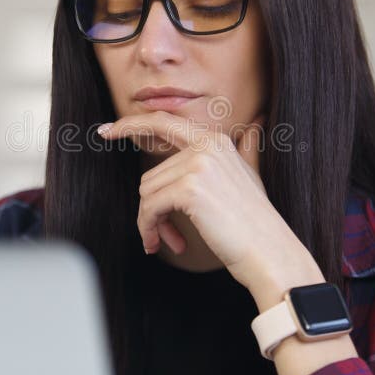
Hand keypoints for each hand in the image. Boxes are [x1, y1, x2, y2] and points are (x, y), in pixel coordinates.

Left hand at [96, 110, 320, 292]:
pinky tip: (166, 244)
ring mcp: (198, 165)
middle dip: (153, 209)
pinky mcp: (189, 189)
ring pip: (147, 194)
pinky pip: (149, 208)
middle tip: (164, 235)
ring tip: (172, 241)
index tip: (105, 131)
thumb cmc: (255, 221)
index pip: (162, 123)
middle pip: (151, 176)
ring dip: (152, 223)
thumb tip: (255, 126)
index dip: (131, 124)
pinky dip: (150, 229)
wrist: (268, 252)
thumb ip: (246, 150)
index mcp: (216, 140)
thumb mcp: (251, 176)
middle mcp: (206, 146)